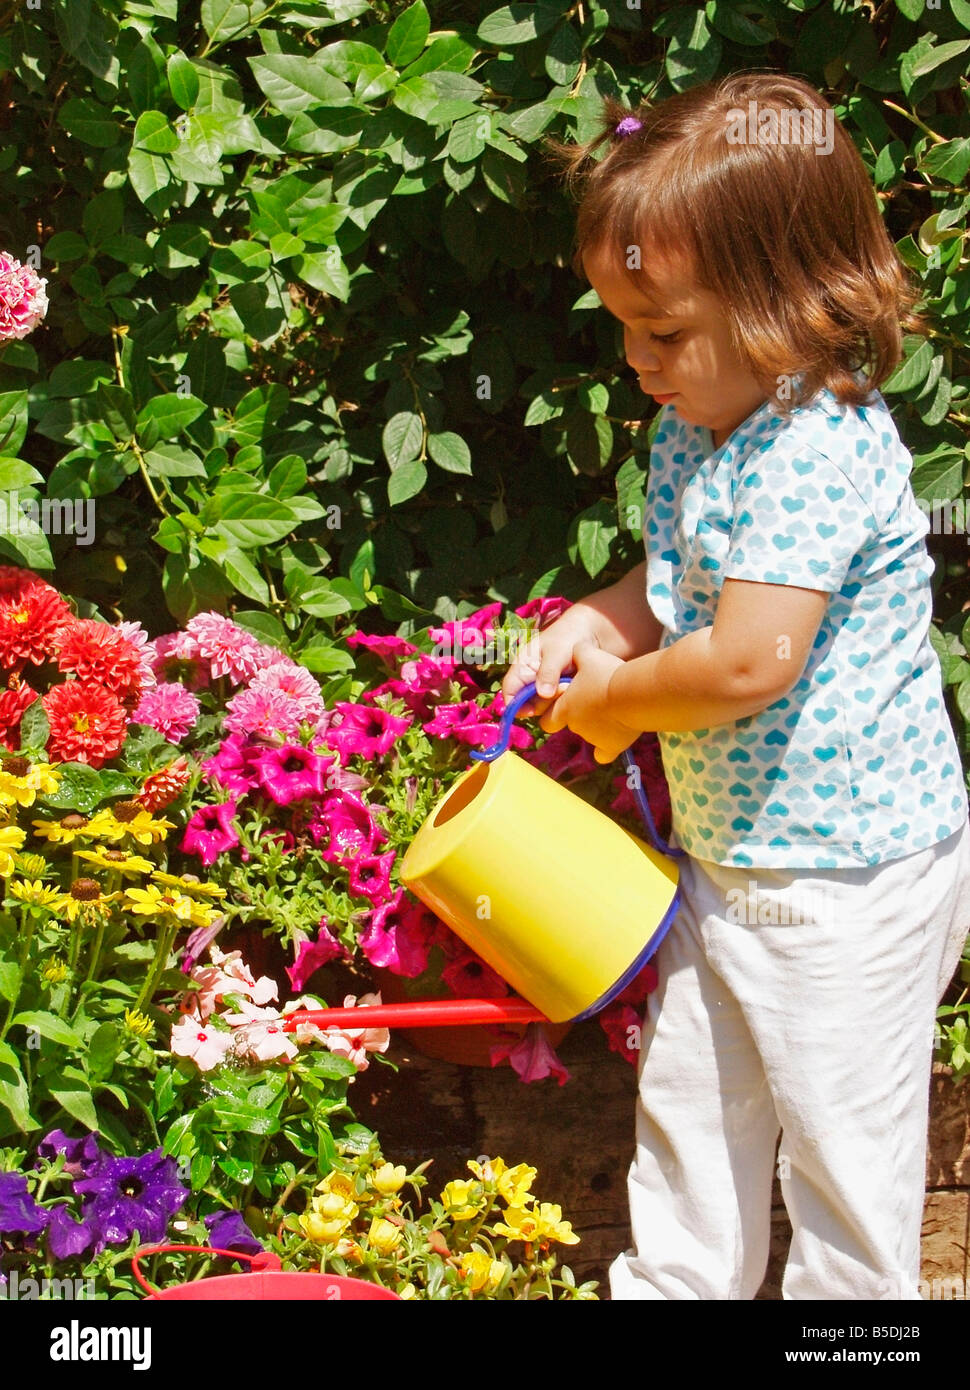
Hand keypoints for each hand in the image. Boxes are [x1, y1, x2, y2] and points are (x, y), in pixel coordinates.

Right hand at [500, 610, 599, 717]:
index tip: (531, 712)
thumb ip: (548, 672)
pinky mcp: (558, 691)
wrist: (590, 631)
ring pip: (543, 705)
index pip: (509, 691)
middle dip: (543, 702)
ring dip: (555, 701)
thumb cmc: (568, 636)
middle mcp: (530, 679)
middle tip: (563, 687)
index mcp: (522, 667)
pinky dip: (564, 701)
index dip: (515, 705)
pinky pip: (557, 704)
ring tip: (570, 684)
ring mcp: (544, 686)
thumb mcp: (556, 652)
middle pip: (527, 703)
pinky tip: (574, 688)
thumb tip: (543, 695)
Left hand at [539, 640, 640, 762]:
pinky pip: (604, 754)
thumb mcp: (588, 655)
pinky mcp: (611, 746)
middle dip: (570, 719)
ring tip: (612, 709)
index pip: (546, 719)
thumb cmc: (607, 674)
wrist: (632, 694)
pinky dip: (606, 749)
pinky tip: (613, 740)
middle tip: (586, 705)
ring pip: (588, 736)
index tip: (562, 702)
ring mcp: (593, 738)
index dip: (551, 712)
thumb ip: (578, 653)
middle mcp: (575, 725)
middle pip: (565, 727)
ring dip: (594, 726)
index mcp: (565, 707)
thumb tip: (576, 649)